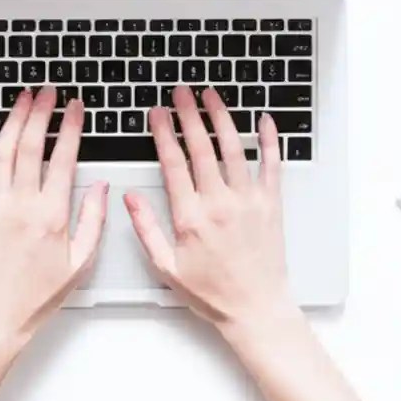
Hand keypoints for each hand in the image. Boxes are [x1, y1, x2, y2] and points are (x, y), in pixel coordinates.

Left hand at [0, 86, 107, 340]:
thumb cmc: (40, 292)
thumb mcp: (82, 260)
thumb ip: (93, 220)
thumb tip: (101, 187)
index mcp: (51, 214)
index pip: (63, 157)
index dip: (71, 127)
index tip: (76, 107)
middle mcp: (21, 204)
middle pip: (31, 145)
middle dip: (41, 112)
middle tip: (48, 92)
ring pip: (2, 151)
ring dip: (13, 120)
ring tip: (23, 99)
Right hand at [126, 85, 292, 328]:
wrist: (255, 308)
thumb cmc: (212, 293)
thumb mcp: (166, 267)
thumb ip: (146, 229)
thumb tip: (129, 199)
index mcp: (191, 217)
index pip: (173, 163)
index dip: (163, 134)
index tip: (156, 114)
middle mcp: (220, 203)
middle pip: (201, 148)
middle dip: (188, 114)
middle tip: (181, 92)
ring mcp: (248, 201)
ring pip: (233, 148)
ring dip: (221, 117)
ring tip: (211, 95)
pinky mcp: (271, 204)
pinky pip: (272, 165)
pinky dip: (268, 140)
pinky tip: (263, 120)